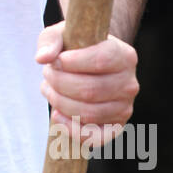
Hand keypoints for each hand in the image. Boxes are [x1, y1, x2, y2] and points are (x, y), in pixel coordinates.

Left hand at [35, 21, 139, 147]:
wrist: (90, 66)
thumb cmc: (75, 48)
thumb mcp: (62, 34)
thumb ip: (50, 41)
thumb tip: (42, 58)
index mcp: (124, 56)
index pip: (100, 60)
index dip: (72, 63)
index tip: (55, 61)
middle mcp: (130, 83)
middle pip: (90, 89)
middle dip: (59, 83)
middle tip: (47, 74)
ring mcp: (125, 107)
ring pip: (89, 113)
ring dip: (60, 103)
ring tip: (48, 89)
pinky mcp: (115, 127)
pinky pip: (96, 138)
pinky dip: (72, 130)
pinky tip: (57, 115)